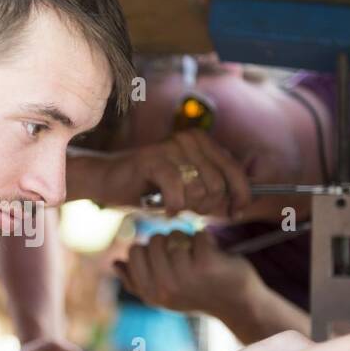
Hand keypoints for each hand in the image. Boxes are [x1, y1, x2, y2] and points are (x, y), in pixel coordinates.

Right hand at [96, 129, 251, 216]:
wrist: (108, 180)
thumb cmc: (149, 188)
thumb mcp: (188, 187)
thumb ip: (213, 190)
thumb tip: (242, 204)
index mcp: (202, 141)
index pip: (235, 170)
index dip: (241, 195)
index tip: (236, 213)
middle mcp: (190, 138)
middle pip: (218, 185)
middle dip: (207, 206)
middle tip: (189, 210)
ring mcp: (171, 146)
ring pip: (199, 189)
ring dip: (188, 207)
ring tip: (173, 206)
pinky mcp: (152, 159)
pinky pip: (177, 190)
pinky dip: (173, 206)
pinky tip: (165, 210)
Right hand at [114, 229, 259, 316]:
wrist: (238, 304)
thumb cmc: (199, 295)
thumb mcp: (165, 294)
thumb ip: (138, 281)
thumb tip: (115, 263)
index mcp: (151, 294)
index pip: (134, 252)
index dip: (150, 248)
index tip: (166, 259)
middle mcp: (165, 287)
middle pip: (153, 241)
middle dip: (168, 241)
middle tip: (185, 256)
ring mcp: (185, 276)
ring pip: (175, 235)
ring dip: (188, 239)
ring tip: (199, 256)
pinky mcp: (206, 264)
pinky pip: (197, 234)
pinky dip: (206, 238)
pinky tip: (213, 253)